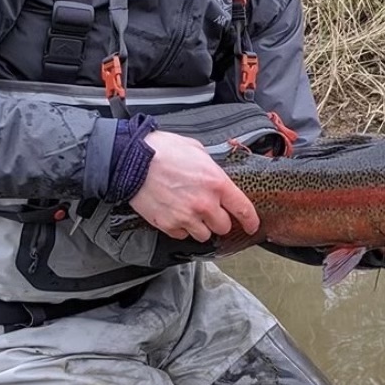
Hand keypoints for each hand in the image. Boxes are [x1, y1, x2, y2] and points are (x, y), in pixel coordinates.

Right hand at [129, 130, 259, 242]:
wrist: (132, 160)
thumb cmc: (162, 150)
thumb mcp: (196, 149)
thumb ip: (210, 167)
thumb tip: (214, 175)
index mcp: (216, 183)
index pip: (243, 209)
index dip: (250, 221)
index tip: (252, 225)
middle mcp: (205, 204)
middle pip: (223, 226)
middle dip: (219, 219)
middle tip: (209, 210)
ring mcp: (186, 217)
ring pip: (204, 235)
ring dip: (200, 226)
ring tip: (190, 212)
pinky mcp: (169, 225)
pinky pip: (182, 235)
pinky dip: (181, 228)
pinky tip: (175, 213)